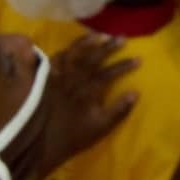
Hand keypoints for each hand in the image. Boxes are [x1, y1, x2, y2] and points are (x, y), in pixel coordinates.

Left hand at [12, 34, 138, 179]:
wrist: (41, 144)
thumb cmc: (73, 136)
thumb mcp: (100, 128)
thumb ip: (119, 110)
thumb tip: (135, 92)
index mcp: (88, 92)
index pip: (109, 73)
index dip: (124, 65)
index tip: (138, 59)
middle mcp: (73, 80)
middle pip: (93, 58)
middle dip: (109, 47)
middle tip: (122, 38)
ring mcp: (59, 77)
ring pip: (74, 54)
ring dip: (88, 43)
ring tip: (101, 35)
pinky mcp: (47, 78)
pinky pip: (57, 59)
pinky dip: (66, 50)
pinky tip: (74, 46)